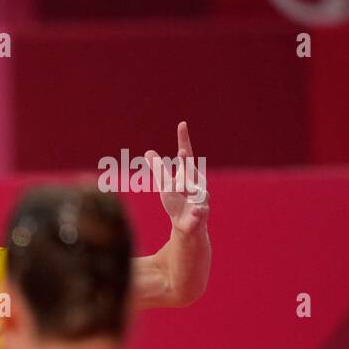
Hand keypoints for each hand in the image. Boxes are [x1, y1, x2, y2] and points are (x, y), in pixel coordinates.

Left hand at [146, 121, 209, 236]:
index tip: (181, 124)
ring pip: (199, 192)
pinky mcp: (201, 215)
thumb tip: (148, 152)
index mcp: (187, 174)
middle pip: (192, 171)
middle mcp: (197, 183)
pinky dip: (199, 211)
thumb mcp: (165, 185)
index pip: (186, 155)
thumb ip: (159, 169)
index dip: (183, 140)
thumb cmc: (176, 201)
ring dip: (194, 189)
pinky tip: (197, 209)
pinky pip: (201, 212)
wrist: (186, 224)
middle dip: (187, 163)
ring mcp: (201, 198)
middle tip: (181, 151)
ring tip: (187, 190)